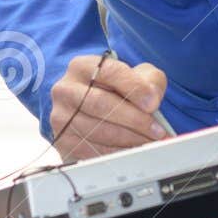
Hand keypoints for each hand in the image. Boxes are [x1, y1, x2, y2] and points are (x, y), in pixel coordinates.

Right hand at [50, 54, 171, 161]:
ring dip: (129, 138)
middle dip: (134, 119)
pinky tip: (133, 149)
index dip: (133, 88)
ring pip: (97, 129)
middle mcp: (66, 89)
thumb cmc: (116, 91)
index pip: (109, 73)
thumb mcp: (136, 77)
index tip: (153, 103)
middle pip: (101, 104)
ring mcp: (61, 116)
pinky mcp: (64, 140)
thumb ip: (149, 81)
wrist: (93, 110)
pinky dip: (117, 151)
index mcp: (83, 66)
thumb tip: (152, 99)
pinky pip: (92, 149)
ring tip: (150, 141)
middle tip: (156, 130)